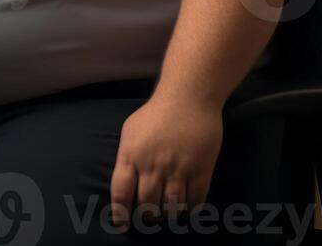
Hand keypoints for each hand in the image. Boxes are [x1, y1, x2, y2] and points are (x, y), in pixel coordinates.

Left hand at [110, 93, 222, 232]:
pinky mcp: (201, 170)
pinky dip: (190, 210)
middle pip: (148, 205)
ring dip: (169, 215)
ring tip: (168, 211)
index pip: (121, 192)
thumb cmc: (156, 114)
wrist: (188, 97)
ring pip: (172, 208)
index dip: (121, 213)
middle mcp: (153, 165)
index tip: (123, 224)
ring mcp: (178, 168)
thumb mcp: (131, 130)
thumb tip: (124, 186)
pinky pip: (195, 202)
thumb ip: (127, 157)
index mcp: (132, 154)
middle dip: (148, 215)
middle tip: (151, 215)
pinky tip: (187, 207)